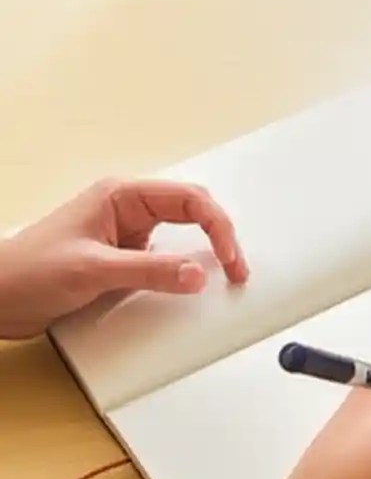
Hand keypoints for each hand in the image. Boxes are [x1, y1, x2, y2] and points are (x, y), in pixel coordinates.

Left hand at [0, 178, 247, 338]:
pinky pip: (166, 258)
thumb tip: (196, 274)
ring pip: (183, 234)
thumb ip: (150, 271)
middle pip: (194, 212)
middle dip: (220, 237)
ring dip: (205, 251)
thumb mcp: (94, 270)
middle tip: (236, 268)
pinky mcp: (123, 259)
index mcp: (121, 196)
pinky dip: (185, 269)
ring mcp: (126, 235)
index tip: (227, 258)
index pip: (189, 200)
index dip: (217, 227)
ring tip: (225, 271)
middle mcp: (127, 210)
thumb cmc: (26, 271)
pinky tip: (191, 282)